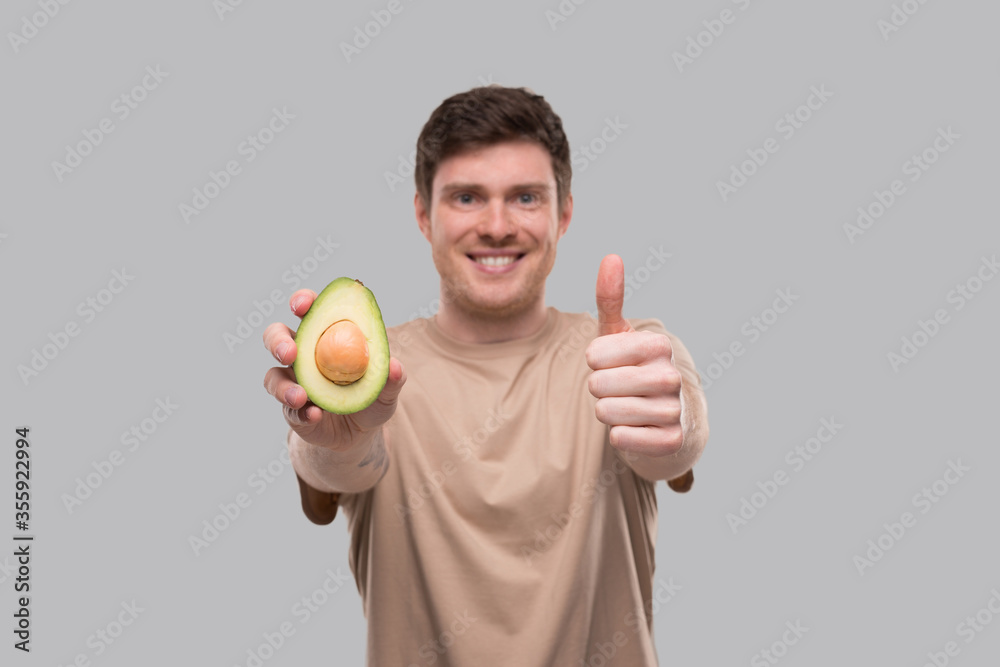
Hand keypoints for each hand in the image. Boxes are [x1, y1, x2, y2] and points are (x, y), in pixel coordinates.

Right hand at [262, 289, 405, 451]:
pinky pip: (289, 410)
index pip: (310, 310)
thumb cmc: (373, 398)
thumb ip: (393, 378)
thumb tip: (395, 366)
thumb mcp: (387, 389)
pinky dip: (301, 412)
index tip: (302, 305)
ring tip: (301, 396)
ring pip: (272, 376)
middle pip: (276, 337)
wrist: (362, 434)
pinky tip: (314, 415)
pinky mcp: (293, 411)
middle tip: (289, 352)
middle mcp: (304, 356)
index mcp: (325, 336)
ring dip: (282, 386)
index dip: (302, 301)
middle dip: (277, 340)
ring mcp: (294, 383)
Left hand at [585, 255, 683, 456]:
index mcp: (657, 344)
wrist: (673, 417)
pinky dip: (619, 435)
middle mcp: (670, 374)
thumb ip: (611, 299)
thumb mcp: (621, 335)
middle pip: (598, 384)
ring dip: (607, 412)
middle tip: (616, 388)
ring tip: (624, 406)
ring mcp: (674, 409)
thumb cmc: (636, 369)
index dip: (594, 362)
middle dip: (598, 389)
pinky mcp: (672, 440)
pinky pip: (622, 438)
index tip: (609, 363)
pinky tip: (634, 427)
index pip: (594, 355)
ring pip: (608, 412)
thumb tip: (611, 256)